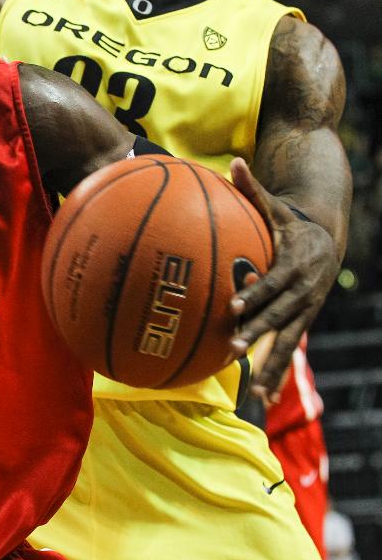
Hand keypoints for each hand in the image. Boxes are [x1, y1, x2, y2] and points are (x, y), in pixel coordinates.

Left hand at [229, 157, 337, 401]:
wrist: (326, 238)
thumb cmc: (289, 222)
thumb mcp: (275, 206)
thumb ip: (252, 189)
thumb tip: (232, 163)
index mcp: (296, 264)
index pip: (273, 281)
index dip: (257, 293)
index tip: (235, 305)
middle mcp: (304, 291)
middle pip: (280, 315)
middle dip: (259, 332)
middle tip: (234, 347)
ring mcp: (305, 310)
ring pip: (288, 340)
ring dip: (273, 366)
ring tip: (258, 392)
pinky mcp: (301, 322)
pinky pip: (289, 349)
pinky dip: (279, 373)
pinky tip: (265, 397)